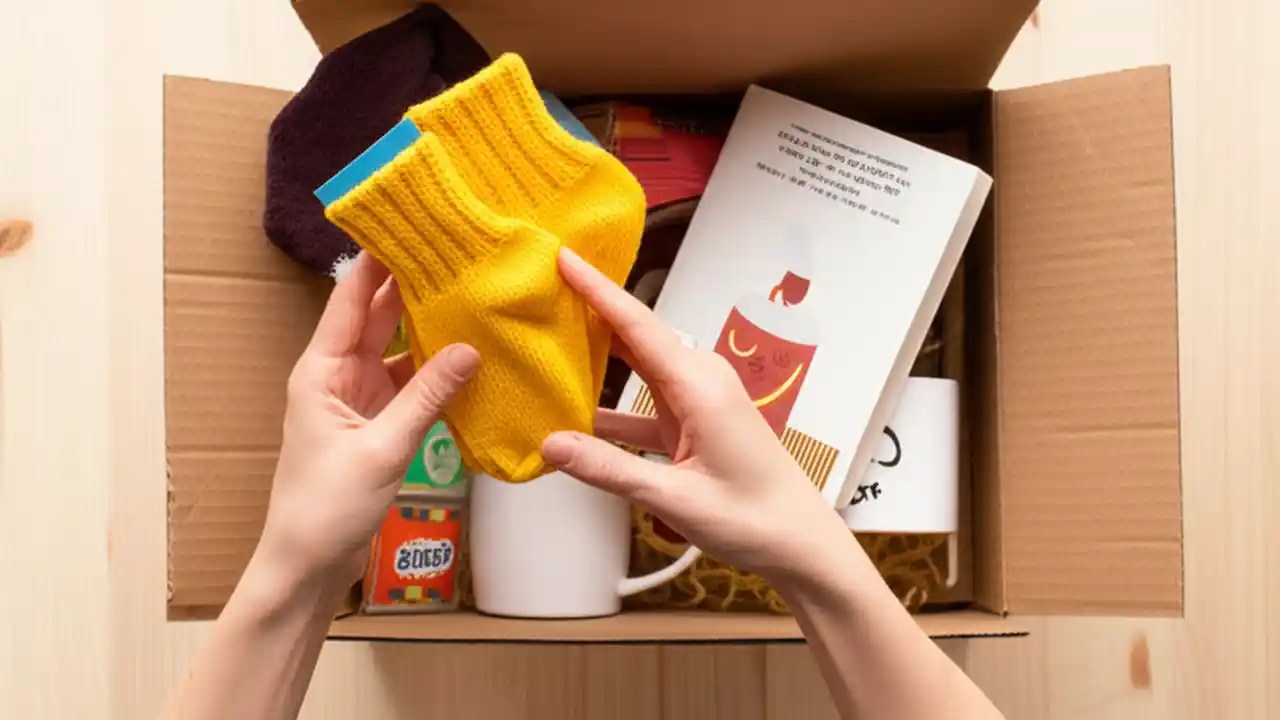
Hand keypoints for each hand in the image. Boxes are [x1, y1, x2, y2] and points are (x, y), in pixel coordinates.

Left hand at [257, 253, 478, 590]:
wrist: (306, 564)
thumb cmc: (325, 507)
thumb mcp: (382, 449)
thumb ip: (428, 397)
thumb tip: (469, 349)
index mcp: (321, 370)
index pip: (350, 299)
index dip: (377, 261)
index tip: (408, 224)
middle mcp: (337, 375)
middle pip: (376, 316)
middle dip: (410, 284)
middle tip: (453, 249)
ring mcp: (358, 397)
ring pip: (397, 348)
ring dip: (428, 327)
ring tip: (469, 293)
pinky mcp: (376, 422)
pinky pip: (409, 382)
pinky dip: (435, 371)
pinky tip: (467, 356)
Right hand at [542, 249, 853, 585]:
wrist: (799, 543)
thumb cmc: (754, 518)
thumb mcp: (675, 497)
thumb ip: (609, 469)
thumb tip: (551, 445)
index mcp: (699, 385)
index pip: (637, 324)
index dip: (596, 289)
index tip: (563, 256)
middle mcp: (699, 381)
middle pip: (634, 336)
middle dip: (589, 312)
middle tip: (541, 290)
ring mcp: (696, 401)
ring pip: (636, 369)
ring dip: (596, 359)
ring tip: (548, 342)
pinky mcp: (692, 423)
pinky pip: (642, 403)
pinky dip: (609, 406)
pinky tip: (574, 415)